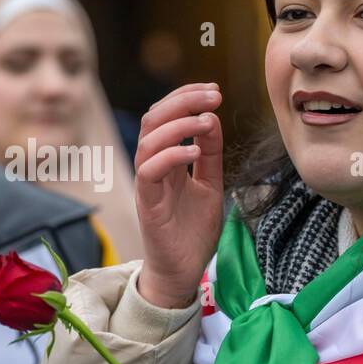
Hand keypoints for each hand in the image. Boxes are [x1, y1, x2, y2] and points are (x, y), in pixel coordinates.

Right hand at [133, 83, 224, 308]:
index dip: (186, 97)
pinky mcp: (148, 204)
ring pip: (148, 140)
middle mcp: (153, 167)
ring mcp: (148, 184)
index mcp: (167, 159)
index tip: (215, 91)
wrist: (183, 272)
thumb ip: (209, 154)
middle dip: (182, 100)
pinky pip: (149, 171)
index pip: (165, 115)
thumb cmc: (193, 230)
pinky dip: (171, 155)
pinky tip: (194, 152)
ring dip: (179, 124)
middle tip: (213, 95)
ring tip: (206, 121)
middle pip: (153, 119)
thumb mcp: (210, 184)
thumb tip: (211, 118)